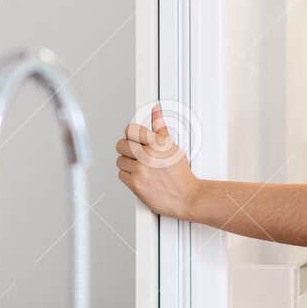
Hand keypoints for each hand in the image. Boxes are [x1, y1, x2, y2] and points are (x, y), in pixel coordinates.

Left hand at [115, 105, 198, 219]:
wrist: (186, 196)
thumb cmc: (181, 174)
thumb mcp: (172, 146)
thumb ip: (160, 128)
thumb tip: (155, 111)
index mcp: (157, 143)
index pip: (131, 130)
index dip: (131, 134)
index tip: (133, 138)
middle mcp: (148, 155)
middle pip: (121, 145)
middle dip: (126, 148)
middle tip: (135, 153)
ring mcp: (140, 170)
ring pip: (120, 161)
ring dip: (127, 163)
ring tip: (140, 166)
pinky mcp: (135, 184)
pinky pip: (121, 175)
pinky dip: (128, 176)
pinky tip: (139, 176)